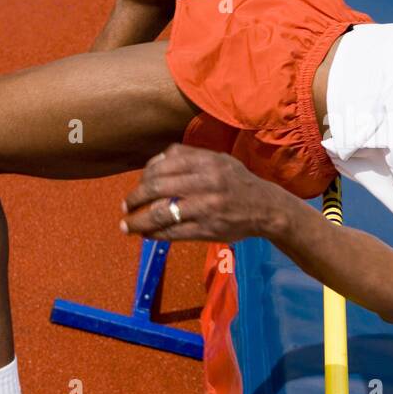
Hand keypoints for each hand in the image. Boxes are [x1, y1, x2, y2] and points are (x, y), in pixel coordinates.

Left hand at [120, 143, 286, 241]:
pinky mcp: (207, 229)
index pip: (164, 164)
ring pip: (161, 213)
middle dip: (135, 198)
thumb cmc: (237, 182)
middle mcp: (205, 182)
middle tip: (126, 205)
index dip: (145, 175)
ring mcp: (206, 207)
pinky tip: (147, 234)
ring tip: (128, 225)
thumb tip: (154, 166)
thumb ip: (189, 159)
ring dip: (138, 220)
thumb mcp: (219, 160)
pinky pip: (173, 232)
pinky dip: (155, 234)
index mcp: (206, 162)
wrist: (266, 207)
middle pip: (156, 187)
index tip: (138, 185)